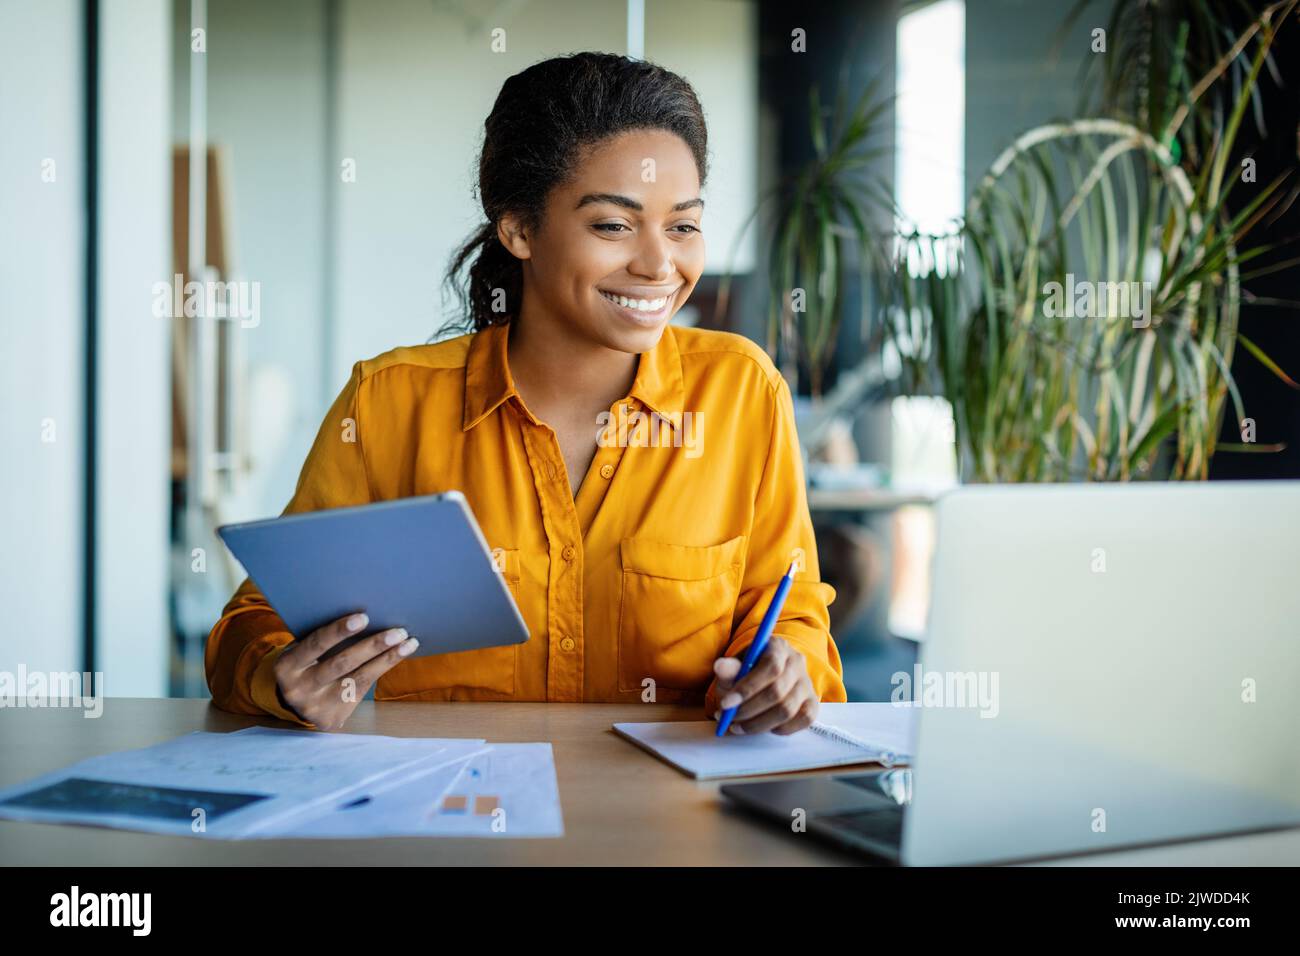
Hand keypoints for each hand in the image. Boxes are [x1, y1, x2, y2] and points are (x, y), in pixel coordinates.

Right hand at [274, 613, 418, 730]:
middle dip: (372, 646)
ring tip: (408, 642)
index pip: (315, 644)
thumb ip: (322, 638)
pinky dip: (382, 669)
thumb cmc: (306, 662)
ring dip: (386, 658)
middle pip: (341, 664)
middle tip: (397, 632)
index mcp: (286, 666)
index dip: (339, 631)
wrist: (296, 701)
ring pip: (358, 679)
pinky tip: (399, 655)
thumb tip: (365, 616)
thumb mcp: (303, 651)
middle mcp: (298, 689)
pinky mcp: (332, 719)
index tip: (364, 617)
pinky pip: (362, 690)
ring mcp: (315, 707)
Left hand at [711, 636, 818, 734]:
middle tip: (728, 718)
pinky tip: (761, 726)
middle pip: (777, 692)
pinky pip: (800, 721)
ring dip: (758, 724)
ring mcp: (807, 685)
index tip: (725, 703)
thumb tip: (720, 666)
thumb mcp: (736, 666)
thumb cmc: (750, 670)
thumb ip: (729, 669)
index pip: (770, 667)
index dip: (747, 688)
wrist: (767, 677)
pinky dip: (777, 729)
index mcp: (779, 647)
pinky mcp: (812, 704)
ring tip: (737, 726)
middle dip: (748, 710)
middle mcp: (797, 663)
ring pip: (787, 711)